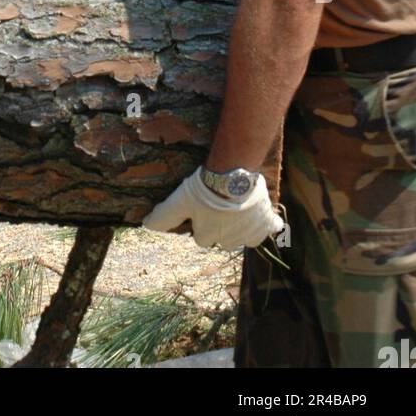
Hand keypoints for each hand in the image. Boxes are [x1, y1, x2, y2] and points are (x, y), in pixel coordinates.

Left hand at [143, 167, 283, 249]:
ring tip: (238, 208)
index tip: (203, 210)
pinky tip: (263, 214)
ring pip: (245, 236)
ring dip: (242, 226)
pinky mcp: (267, 223)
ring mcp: (250, 233)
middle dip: (222, 228)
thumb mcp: (180, 200)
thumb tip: (146, 226)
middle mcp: (229, 240)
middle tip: (221, 207)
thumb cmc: (204, 188)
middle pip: (224, 239)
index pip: (202, 238)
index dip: (201, 224)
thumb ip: (164, 215)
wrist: (234, 175)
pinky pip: (269, 228)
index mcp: (208, 236)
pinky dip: (267, 223)